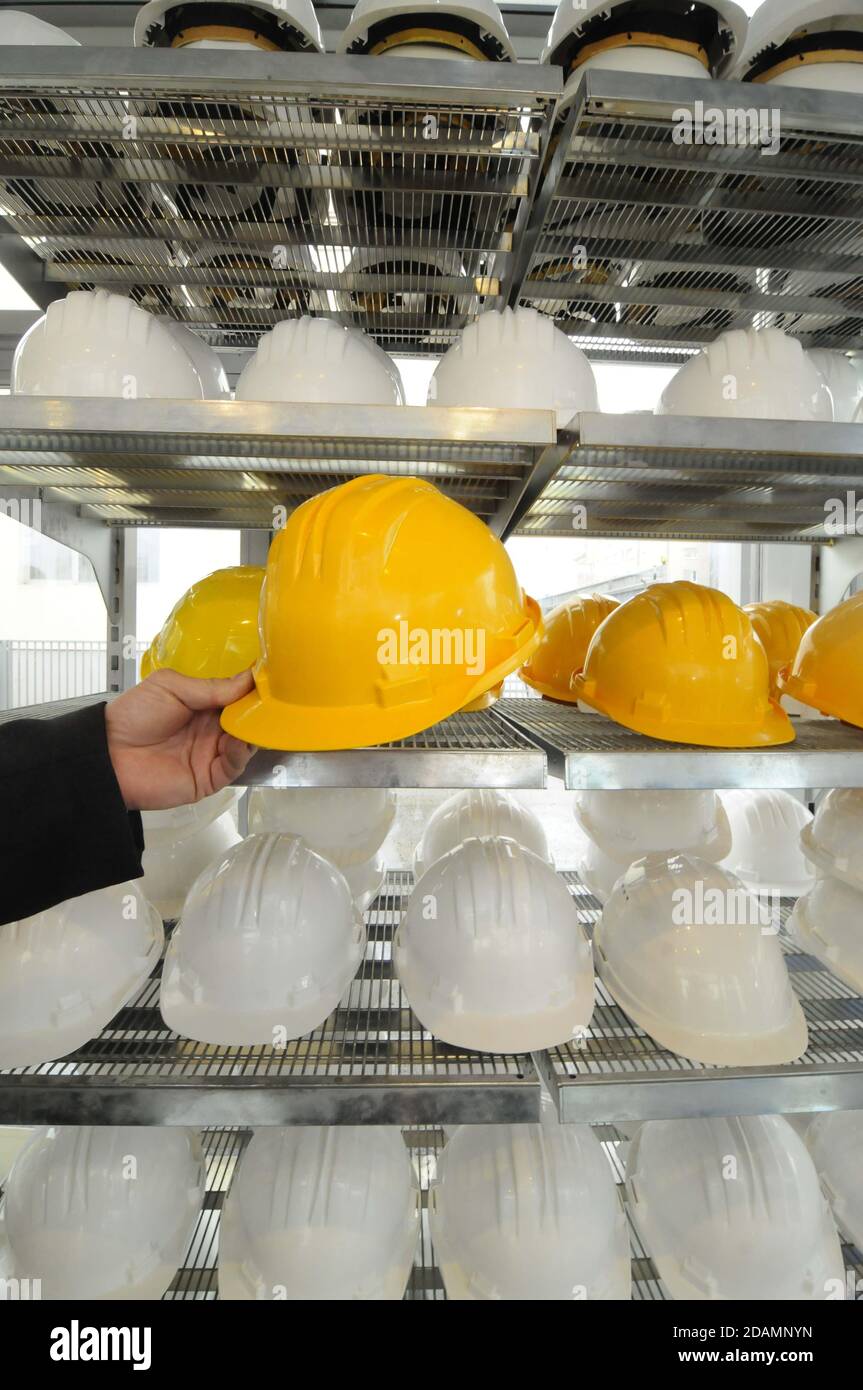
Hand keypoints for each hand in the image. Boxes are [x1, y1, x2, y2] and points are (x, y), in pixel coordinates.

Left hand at [105, 669, 255, 811]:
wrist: (108, 754)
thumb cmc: (133, 715)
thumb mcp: (171, 687)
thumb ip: (210, 686)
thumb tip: (248, 678)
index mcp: (204, 704)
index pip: (239, 696)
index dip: (254, 689)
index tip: (270, 679)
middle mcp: (212, 729)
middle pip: (248, 720)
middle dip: (260, 711)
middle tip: (272, 700)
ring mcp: (212, 754)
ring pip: (246, 743)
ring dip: (254, 732)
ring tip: (257, 720)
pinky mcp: (209, 778)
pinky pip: (233, 766)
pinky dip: (241, 753)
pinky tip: (239, 741)